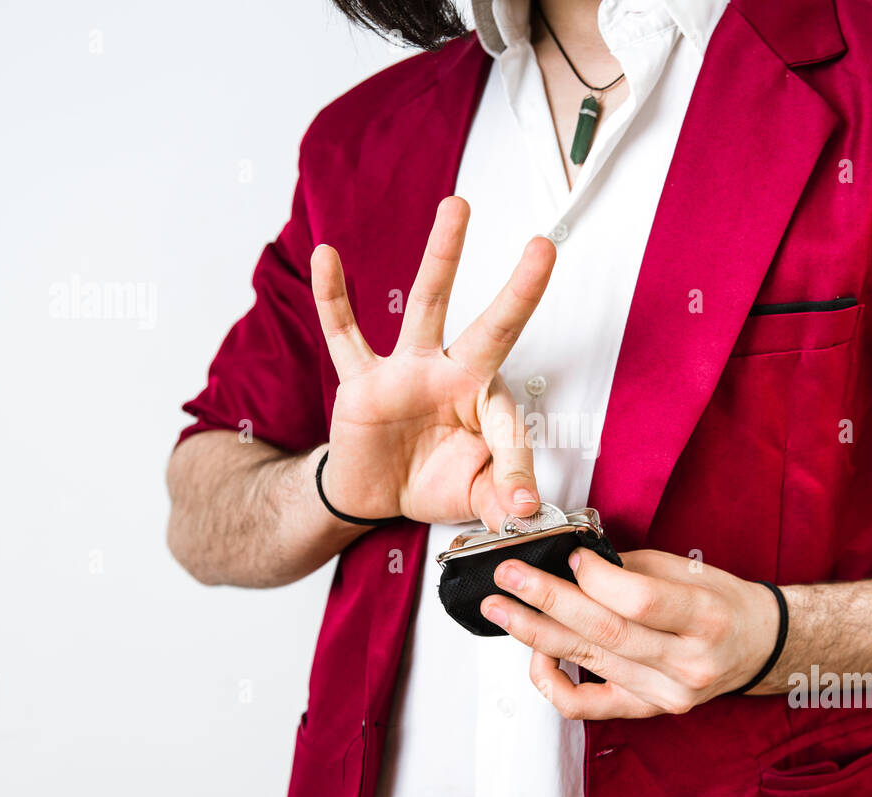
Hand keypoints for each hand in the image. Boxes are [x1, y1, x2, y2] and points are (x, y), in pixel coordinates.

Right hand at [311, 196, 556, 528]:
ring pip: (427, 306)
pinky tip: (327, 257)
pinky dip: (333, 298)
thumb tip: (525, 513)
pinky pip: (345, 335)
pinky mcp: (361, 382)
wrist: (375, 493)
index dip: (515, 469)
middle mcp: (451, 374)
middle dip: (519, 290)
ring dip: (443, 257)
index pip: (510, 424)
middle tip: (544, 247)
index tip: (520, 506)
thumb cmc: (434, 480)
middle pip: (492, 326)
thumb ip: (501, 497)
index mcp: (485, 401)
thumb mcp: (474, 495)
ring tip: (458, 207)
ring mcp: (406, 371)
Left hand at [480, 548, 781, 718]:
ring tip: (500, 608)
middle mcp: (686, 662)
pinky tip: (535, 654)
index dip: (595, 577)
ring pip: (586, 662)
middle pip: (603, 631)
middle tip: (507, 577)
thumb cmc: (719, 602)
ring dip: (534, 632)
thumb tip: (569, 562)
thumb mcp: (687, 571)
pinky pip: (584, 705)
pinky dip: (551, 680)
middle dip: (546, 600)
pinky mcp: (645, 711)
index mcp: (704, 618)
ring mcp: (665, 693)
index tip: (569, 556)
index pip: (639, 601)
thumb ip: (630, 569)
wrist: (755, 645)